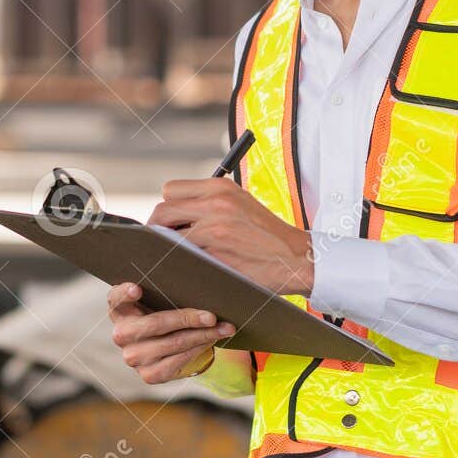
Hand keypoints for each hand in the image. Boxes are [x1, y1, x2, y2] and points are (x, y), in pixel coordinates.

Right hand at [107, 282, 235, 383]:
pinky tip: (211, 340)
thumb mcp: (158, 297)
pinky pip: (178, 361)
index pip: (116, 297)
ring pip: (173, 344)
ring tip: (223, 328)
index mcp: (120, 309)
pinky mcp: (149, 375)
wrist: (162, 345)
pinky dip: (198, 349)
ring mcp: (133, 357)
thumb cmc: (162, 310)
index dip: (125, 293)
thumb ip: (165, 286)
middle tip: (212, 316)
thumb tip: (197, 269)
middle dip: (188, 318)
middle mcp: (121, 334)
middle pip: (156, 323)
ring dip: (203, 335)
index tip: (138, 289)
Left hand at [148, 178, 314, 296]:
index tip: (169, 223)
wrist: (298, 258)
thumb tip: (175, 216)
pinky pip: (183, 259)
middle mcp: (216, 202)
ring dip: (168, 250)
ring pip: (168, 237)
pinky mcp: (217, 254)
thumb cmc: (268, 236)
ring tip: (179, 259)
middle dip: (159, 229)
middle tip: (164, 245)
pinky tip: (192, 270)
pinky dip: (182, 265)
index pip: (170, 190)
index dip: (167, 208)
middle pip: (162, 210)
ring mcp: (216, 229)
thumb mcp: (241, 204)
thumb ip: (210, 204)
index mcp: (221, 187)